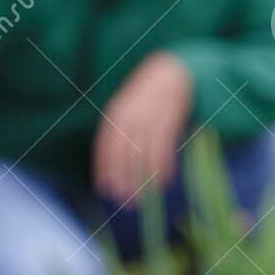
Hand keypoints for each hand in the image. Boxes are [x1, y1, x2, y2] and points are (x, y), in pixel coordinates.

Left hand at [93, 51, 192, 206]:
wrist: (171, 72)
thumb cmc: (146, 98)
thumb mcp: (127, 110)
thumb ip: (119, 133)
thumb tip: (113, 167)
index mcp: (115, 114)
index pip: (105, 145)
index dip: (104, 168)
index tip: (104, 188)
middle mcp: (130, 116)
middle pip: (123, 154)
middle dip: (124, 179)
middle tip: (127, 201)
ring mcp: (149, 117)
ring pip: (144, 154)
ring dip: (145, 178)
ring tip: (146, 196)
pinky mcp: (168, 119)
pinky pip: (164, 147)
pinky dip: (163, 166)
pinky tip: (164, 180)